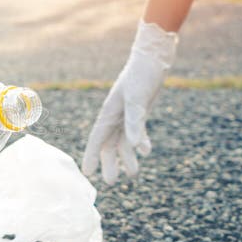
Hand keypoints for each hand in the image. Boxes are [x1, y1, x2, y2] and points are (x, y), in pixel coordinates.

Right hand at [82, 21, 177, 183]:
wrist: (153, 58)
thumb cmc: (142, 75)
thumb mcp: (139, 99)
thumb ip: (136, 124)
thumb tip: (137, 148)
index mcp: (109, 113)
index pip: (97, 139)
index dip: (91, 156)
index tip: (87, 173)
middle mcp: (115, 116)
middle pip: (109, 145)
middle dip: (110, 163)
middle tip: (111, 183)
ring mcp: (128, 115)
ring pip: (123, 141)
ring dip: (127, 157)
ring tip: (133, 174)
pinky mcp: (140, 112)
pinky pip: (136, 133)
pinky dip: (139, 143)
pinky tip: (145, 152)